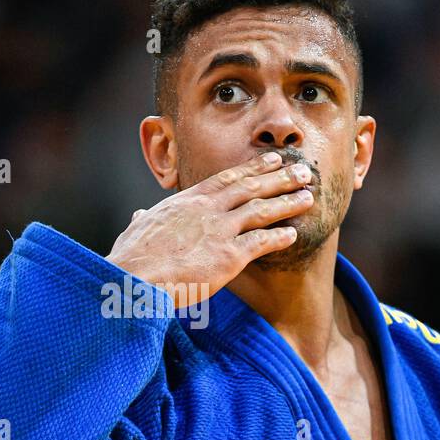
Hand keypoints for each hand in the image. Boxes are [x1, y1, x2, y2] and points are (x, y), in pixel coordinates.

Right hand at [105, 152, 313, 307]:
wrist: (134, 279)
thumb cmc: (129, 259)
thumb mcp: (134, 231)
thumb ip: (142, 221)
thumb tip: (139, 215)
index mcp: (187, 201)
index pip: (226, 179)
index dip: (254, 168)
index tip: (273, 160)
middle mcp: (207, 210)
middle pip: (251, 188)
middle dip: (280, 178)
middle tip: (303, 171)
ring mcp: (219, 231)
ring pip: (261, 210)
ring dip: (288, 202)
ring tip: (309, 196)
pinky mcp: (227, 257)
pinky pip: (261, 243)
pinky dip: (279, 237)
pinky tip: (294, 235)